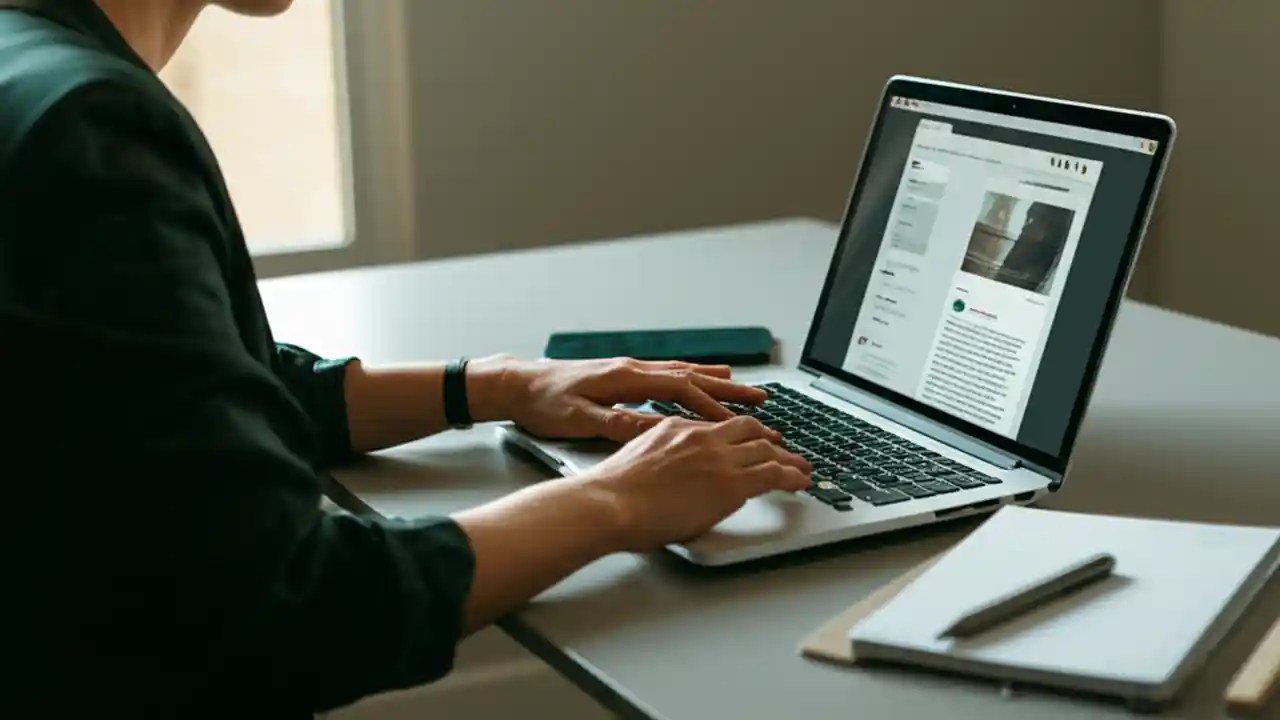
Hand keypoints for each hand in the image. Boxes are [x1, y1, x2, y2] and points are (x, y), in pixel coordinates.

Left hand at [472, 356, 768, 442]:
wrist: (519, 384)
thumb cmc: (545, 403)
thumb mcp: (579, 419)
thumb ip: (617, 423)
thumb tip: (654, 428)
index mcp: (626, 379)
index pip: (681, 390)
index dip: (711, 406)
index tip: (736, 423)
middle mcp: (633, 369)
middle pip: (691, 376)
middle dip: (727, 389)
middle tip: (760, 398)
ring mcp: (629, 370)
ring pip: (682, 372)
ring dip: (714, 380)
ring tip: (743, 386)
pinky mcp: (622, 376)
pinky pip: (667, 374)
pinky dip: (691, 377)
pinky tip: (699, 381)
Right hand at [580, 416, 811, 551]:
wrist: (611, 502)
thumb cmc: (613, 493)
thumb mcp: (639, 459)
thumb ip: (662, 459)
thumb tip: (672, 475)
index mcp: (676, 427)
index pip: (718, 426)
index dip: (739, 433)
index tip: (747, 439)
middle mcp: (701, 436)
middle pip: (748, 430)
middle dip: (768, 440)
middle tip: (781, 451)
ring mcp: (718, 457)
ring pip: (766, 450)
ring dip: (787, 459)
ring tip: (800, 468)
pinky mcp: (731, 482)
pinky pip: (773, 474)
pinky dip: (791, 476)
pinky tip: (799, 482)